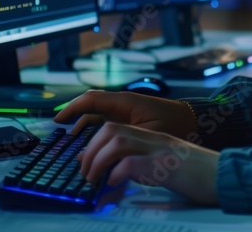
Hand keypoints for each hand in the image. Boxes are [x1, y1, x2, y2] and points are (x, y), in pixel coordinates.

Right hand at [53, 90, 196, 138]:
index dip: (71, 108)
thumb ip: (121, 142)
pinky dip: (97, 135)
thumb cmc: (174, 124)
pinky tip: (94, 151)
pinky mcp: (129, 121)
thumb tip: (96, 153)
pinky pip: (106, 125)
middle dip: (74, 121)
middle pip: (90, 109)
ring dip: (85, 132)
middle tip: (62, 138)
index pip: (91, 99)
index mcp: (125, 101)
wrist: (194, 122)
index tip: (57, 120)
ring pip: (97, 119)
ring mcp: (124, 112)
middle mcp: (122, 104)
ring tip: (78, 152)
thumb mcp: (148, 135)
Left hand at [78, 122, 218, 204]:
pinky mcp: (167, 166)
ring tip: (93, 179)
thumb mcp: (168, 165)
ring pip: (117, 141)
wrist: (229, 176)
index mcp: (155, 138)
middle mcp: (156, 139)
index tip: (84, 161)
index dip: (94, 142)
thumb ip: (145, 164)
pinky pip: (132, 163)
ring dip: (98, 160)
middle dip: (91, 150)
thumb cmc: (201, 176)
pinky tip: (113, 183)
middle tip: (85, 172)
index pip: (116, 127)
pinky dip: (117, 172)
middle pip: (111, 129)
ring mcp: (161, 151)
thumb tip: (116, 173)